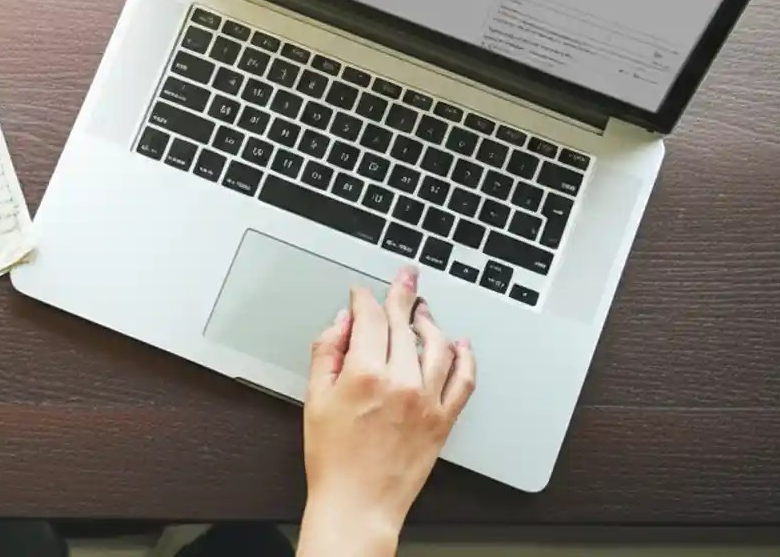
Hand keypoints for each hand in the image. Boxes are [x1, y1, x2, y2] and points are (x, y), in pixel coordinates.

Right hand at [298, 265, 475, 555]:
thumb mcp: (314, 399)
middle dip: (401, 295)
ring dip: (430, 321)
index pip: (370, 318)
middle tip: (405, 276)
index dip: (365, 298)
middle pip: (404, 324)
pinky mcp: (444, 419)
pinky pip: (464, 379)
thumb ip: (326, 353)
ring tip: (423, 309)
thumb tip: (341, 322)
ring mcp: (427, 400)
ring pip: (437, 344)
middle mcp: (400, 381)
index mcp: (364, 373)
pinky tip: (460, 343)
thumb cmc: (332, 458)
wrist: (357, 503)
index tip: (362, 292)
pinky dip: (465, 356)